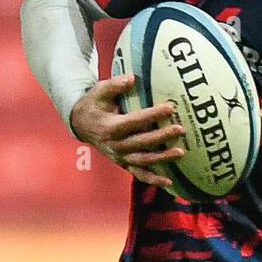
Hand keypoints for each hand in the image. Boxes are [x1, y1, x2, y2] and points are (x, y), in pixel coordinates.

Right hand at [69, 75, 185, 187]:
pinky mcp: (124, 164)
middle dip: (162, 137)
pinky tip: (170, 183)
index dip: (152, 115)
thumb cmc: (94, 104)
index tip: (170, 108)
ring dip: (162, 158)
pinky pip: (140, 174)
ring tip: (181, 152)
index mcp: (110, 127)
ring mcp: (120, 157)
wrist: (80, 124)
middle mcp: (116, 145)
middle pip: (142, 142)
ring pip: (143, 160)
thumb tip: (132, 78)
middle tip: (180, 129)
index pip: (135, 121)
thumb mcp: (99, 91)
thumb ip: (115, 85)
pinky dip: (154, 180)